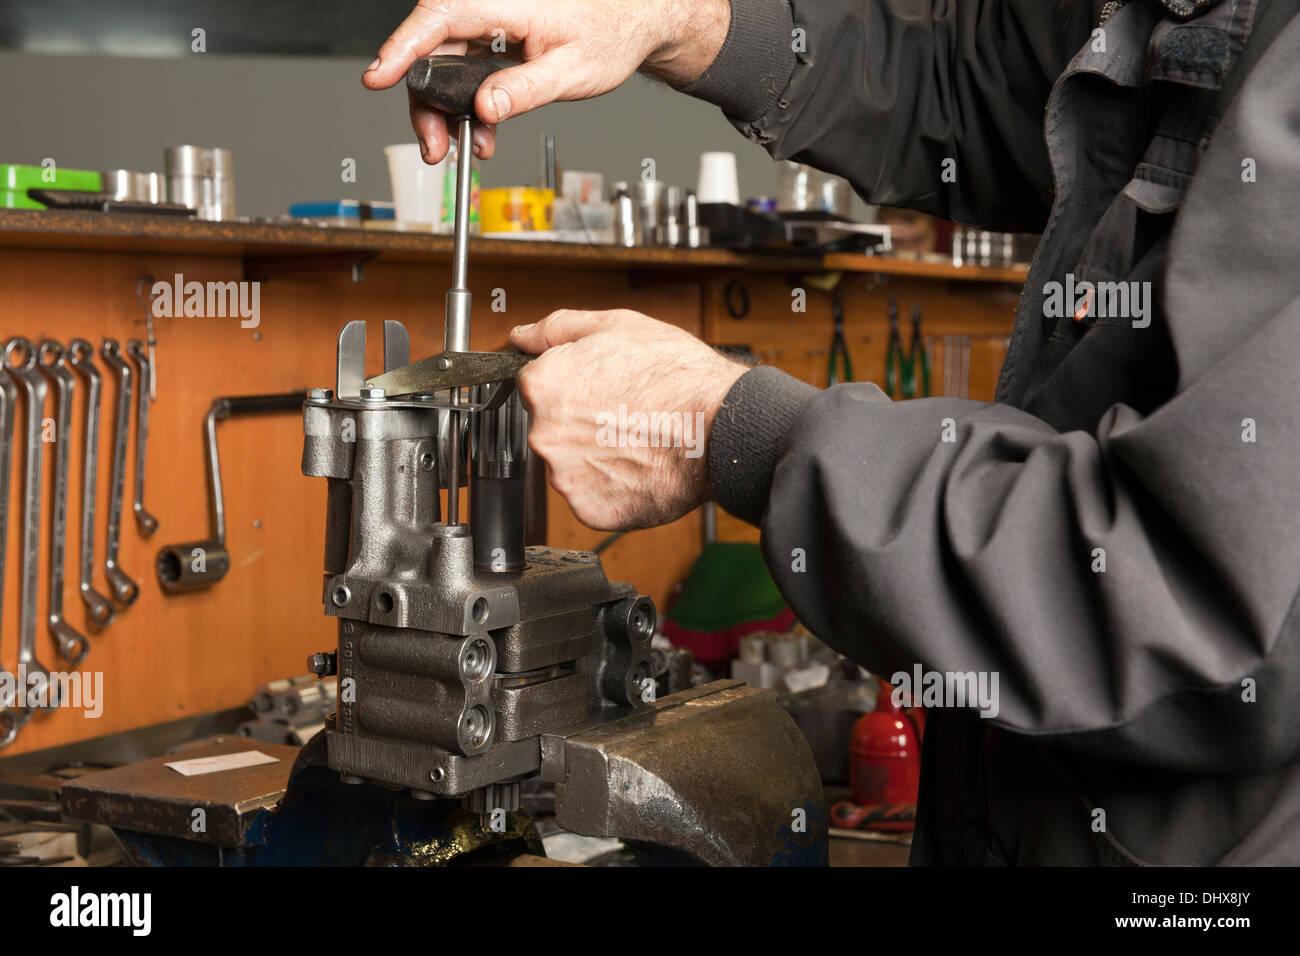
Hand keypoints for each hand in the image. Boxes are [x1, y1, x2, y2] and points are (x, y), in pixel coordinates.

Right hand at [364, 0, 729, 163]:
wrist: (629, 27)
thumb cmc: (607, 38)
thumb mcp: (571, 73)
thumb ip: (525, 90)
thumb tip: (485, 109)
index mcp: (508, 4)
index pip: (441, 18)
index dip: (403, 47)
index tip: (379, 76)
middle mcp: (491, 9)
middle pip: (433, 49)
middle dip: (425, 101)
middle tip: (433, 147)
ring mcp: (489, 25)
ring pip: (444, 65)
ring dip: (444, 111)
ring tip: (458, 149)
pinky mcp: (492, 43)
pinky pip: (463, 72)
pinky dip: (466, 107)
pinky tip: (481, 134)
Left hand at [510, 310, 747, 530]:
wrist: (721, 427)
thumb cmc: (676, 375)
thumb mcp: (616, 326)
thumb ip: (555, 329)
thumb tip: (520, 336)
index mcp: (542, 386)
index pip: (534, 388)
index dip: (569, 385)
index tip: (597, 389)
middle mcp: (544, 435)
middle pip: (550, 430)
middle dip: (579, 423)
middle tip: (622, 413)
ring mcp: (566, 478)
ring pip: (570, 466)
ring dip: (594, 457)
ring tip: (635, 439)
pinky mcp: (590, 510)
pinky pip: (592, 497)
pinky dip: (611, 486)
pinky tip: (637, 465)